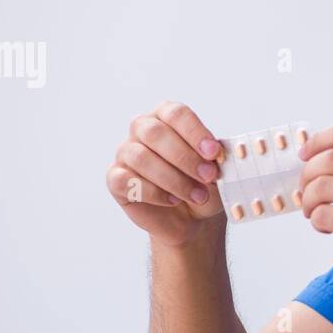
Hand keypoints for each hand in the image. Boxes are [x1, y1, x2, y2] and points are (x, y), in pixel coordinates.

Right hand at [106, 100, 226, 246]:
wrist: (192, 218)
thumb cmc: (204, 185)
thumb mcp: (216, 170)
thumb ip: (214, 158)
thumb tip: (216, 154)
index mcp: (167, 117)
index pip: (176, 113)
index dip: (195, 132)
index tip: (214, 153)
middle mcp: (142, 129)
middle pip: (155, 133)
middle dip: (185, 157)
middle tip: (209, 176)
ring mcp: (125, 153)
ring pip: (141, 158)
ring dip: (174, 179)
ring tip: (198, 196)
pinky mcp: (116, 179)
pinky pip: (126, 181)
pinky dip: (153, 193)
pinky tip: (173, 201)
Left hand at [298, 122, 332, 301]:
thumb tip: (323, 154)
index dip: (318, 142)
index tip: (305, 156)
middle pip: (329, 158)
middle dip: (308, 176)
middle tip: (308, 194)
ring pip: (322, 187)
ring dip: (309, 201)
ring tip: (315, 214)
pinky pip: (325, 216)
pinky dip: (317, 222)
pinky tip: (327, 230)